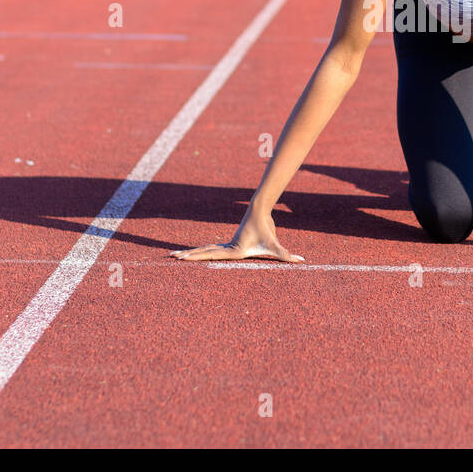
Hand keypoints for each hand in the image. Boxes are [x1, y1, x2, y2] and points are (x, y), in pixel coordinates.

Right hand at [170, 205, 304, 262]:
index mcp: (232, 250)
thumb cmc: (266, 229)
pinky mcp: (229, 243)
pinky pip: (211, 249)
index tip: (181, 258)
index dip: (195, 257)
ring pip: (205, 249)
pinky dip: (200, 252)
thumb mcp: (276, 245)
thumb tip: (302, 261)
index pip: (210, 255)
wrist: (259, 211)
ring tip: (175, 256)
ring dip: (191, 253)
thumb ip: (288, 255)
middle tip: (170, 258)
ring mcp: (226, 244)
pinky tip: (192, 255)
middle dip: (187, 256)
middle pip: (203, 252)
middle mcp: (226, 247)